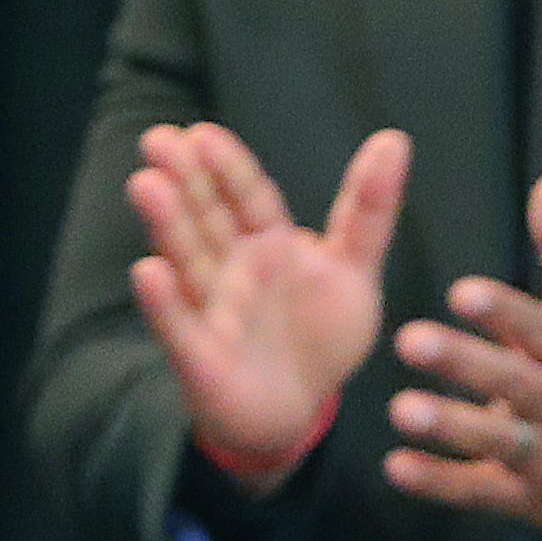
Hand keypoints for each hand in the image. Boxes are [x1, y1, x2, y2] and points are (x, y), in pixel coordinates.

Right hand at [128, 124, 410, 496]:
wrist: (295, 409)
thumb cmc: (319, 332)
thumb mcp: (354, 267)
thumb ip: (370, 208)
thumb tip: (395, 137)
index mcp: (269, 244)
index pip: (248, 197)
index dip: (228, 166)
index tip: (202, 132)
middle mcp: (232, 270)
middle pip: (208, 218)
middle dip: (185, 181)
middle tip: (159, 139)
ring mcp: (213, 310)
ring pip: (187, 260)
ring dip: (167, 224)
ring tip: (147, 185)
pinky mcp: (202, 358)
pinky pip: (179, 326)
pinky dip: (163, 300)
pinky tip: (147, 270)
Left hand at [385, 174, 541, 529]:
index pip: (541, 329)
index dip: (503, 312)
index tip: (462, 291)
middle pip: (514, 383)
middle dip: (463, 364)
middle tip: (409, 340)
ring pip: (500, 441)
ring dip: (451, 427)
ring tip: (401, 409)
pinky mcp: (532, 496)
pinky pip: (484, 493)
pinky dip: (442, 484)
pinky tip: (399, 468)